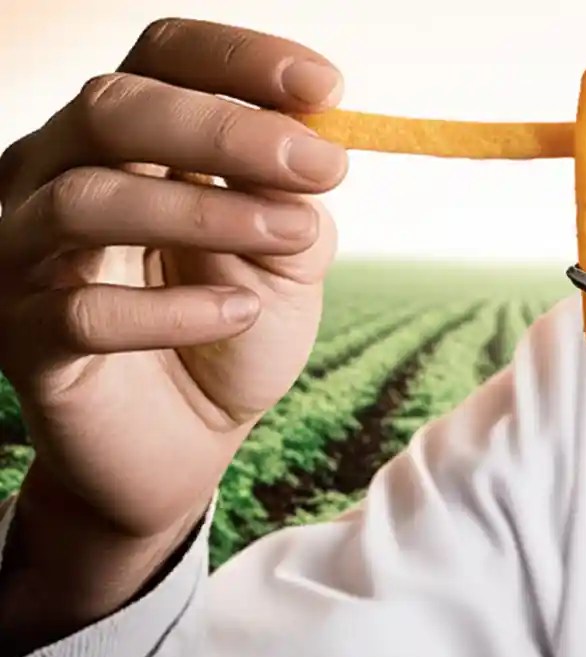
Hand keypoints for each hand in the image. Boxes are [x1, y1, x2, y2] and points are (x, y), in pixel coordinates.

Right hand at [0, 17, 345, 647]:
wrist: (190, 442)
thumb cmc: (233, 328)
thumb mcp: (285, 257)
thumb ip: (291, 199)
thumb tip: (310, 147)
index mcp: (125, 138)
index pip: (160, 58)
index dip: (237, 58)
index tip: (327, 86)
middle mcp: (56, 176)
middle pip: (111, 109)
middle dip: (226, 130)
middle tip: (322, 164)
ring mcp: (27, 256)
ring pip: (86, 201)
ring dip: (205, 212)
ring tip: (295, 235)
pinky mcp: (23, 339)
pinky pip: (82, 311)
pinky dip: (172, 309)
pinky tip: (239, 311)